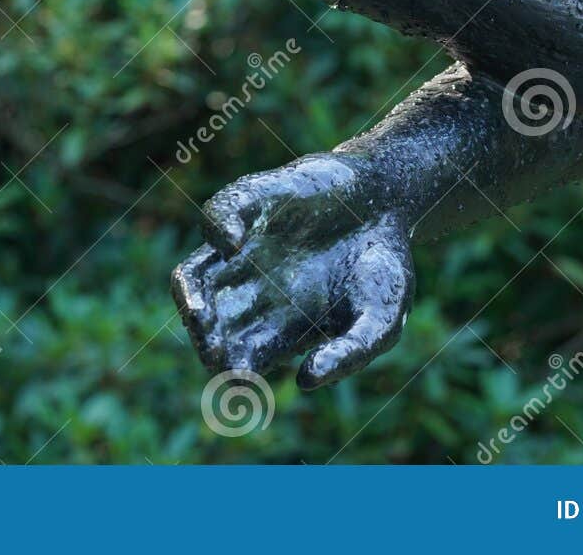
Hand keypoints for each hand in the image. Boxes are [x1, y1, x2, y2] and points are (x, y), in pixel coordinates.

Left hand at [172, 155, 414, 389]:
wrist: (390, 201)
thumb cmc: (384, 266)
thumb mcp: (383, 319)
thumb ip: (351, 354)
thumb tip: (304, 381)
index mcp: (279, 327)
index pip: (241, 359)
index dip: (234, 374)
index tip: (241, 379)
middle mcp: (252, 291)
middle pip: (211, 327)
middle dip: (207, 343)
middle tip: (216, 353)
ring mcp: (244, 249)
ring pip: (195, 279)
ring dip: (192, 300)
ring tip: (202, 317)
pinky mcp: (249, 205)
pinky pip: (215, 217)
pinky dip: (218, 230)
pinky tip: (235, 246)